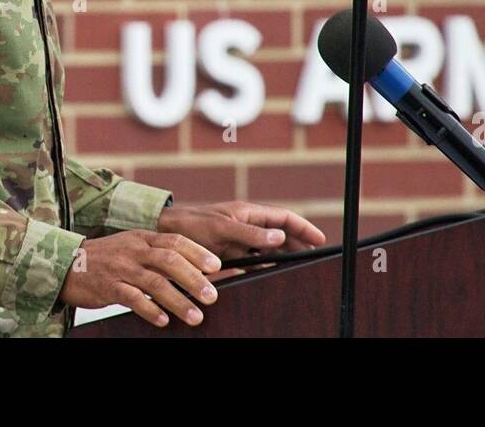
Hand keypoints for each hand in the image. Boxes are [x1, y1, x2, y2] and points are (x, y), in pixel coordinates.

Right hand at [58, 229, 221, 327]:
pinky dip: (150, 310)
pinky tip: (163, 320)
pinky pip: (132, 298)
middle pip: (169, 260)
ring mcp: (120, 268)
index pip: (175, 241)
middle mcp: (134, 250)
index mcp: (143, 237)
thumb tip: (194, 270)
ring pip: (154, 282)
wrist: (68, 263)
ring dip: (178, 300)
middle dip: (194, 279)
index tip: (217, 266)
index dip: (197, 252)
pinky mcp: (107, 287)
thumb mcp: (133, 247)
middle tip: (212, 296)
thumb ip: (159, 255)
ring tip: (196, 316)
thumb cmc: (108, 258)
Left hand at [156, 201, 325, 273]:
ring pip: (269, 249)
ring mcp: (239, 240)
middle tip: (313, 257)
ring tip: (298, 266)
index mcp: (248, 212)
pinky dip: (265, 266)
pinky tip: (272, 273)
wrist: (165, 234)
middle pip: (280, 234)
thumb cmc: (191, 225)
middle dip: (298, 243)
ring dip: (283, 256)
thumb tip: (280, 235)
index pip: (283, 217)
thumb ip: (251, 232)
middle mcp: (246, 225)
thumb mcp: (222, 228)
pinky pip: (254, 260)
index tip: (319, 239)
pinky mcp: (230, 254)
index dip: (303, 227)